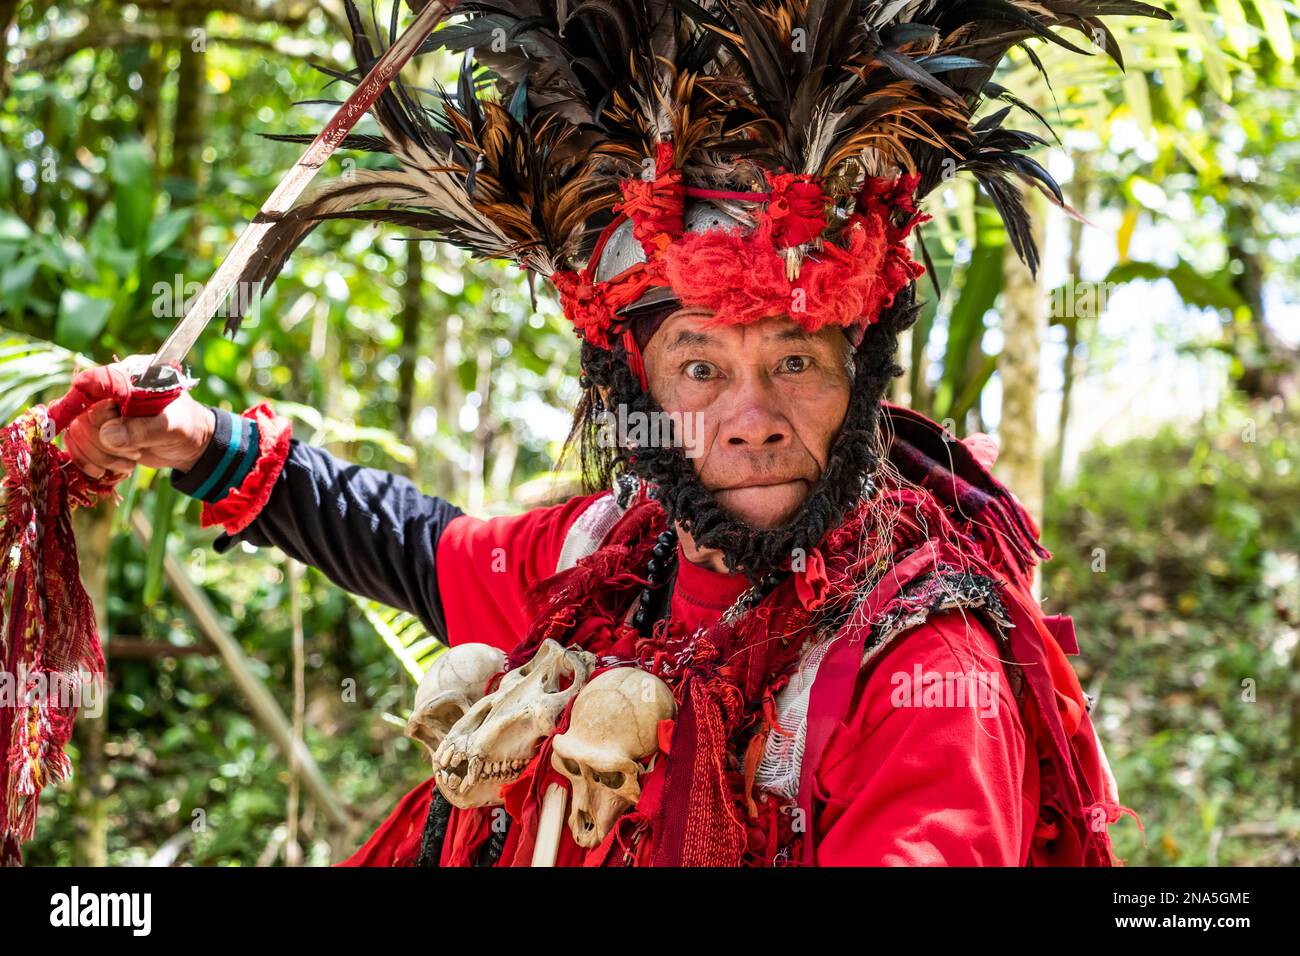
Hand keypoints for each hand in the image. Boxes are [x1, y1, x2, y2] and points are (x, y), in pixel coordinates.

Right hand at [63, 367, 214, 478]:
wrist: (193, 445)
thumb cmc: (187, 427)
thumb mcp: (170, 427)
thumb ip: (141, 430)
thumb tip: (108, 435)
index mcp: (129, 379)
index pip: (93, 382)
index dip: (80, 401)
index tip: (84, 424)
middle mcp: (110, 394)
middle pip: (82, 415)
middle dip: (104, 442)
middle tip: (135, 453)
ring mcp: (102, 415)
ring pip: (77, 434)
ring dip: (100, 455)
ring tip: (131, 461)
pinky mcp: (99, 435)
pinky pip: (77, 447)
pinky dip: (90, 462)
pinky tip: (111, 470)